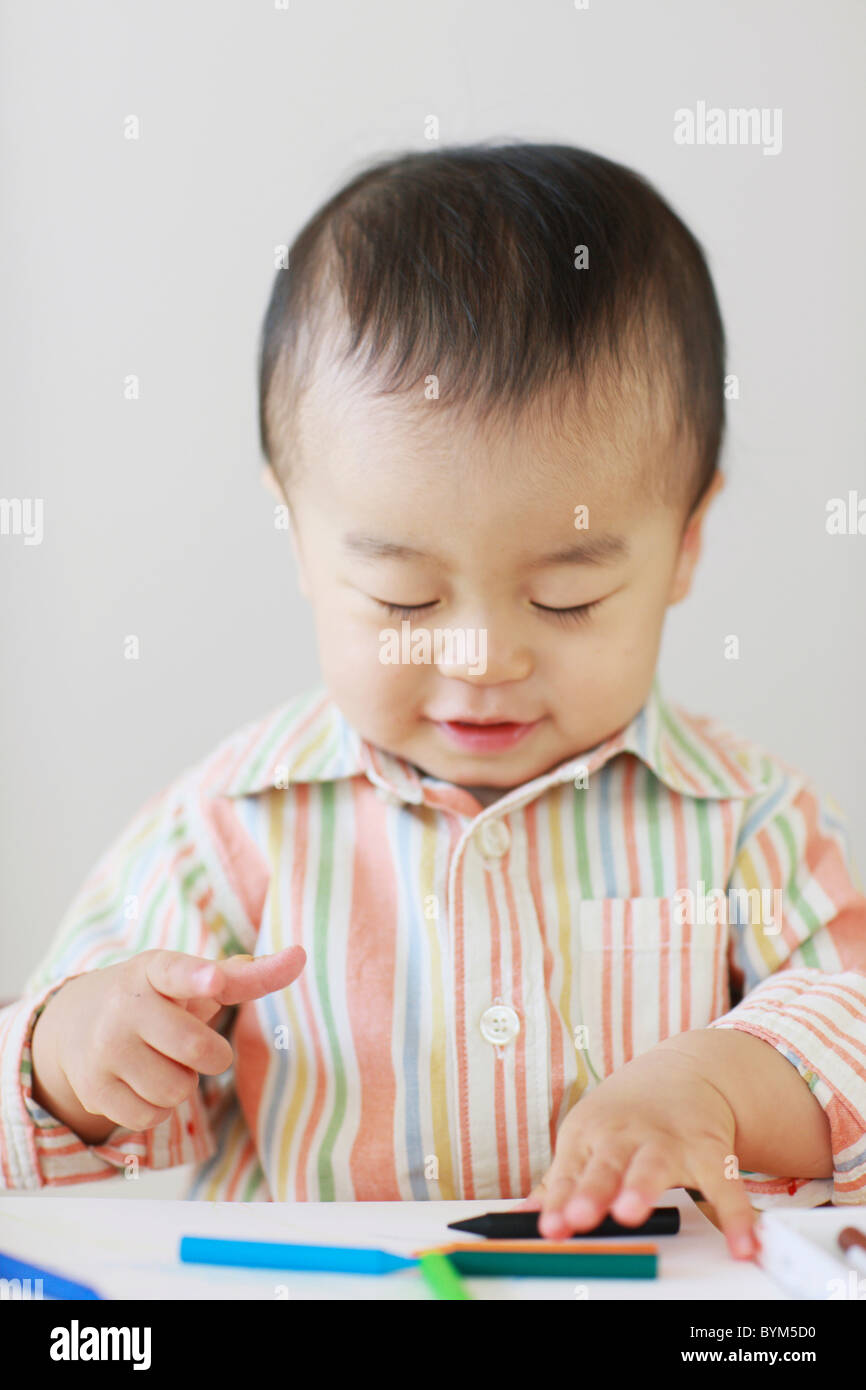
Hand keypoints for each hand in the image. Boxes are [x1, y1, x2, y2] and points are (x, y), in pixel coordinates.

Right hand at [31, 946, 305, 1136]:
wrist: (75, 1022)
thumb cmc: (159, 998)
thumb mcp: (195, 980)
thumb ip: (247, 975)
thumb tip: (300, 957)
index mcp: (156, 970)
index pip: (178, 972)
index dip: (200, 978)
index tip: (215, 980)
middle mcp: (125, 1006)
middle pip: (197, 1050)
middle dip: (210, 1055)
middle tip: (191, 1043)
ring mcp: (104, 1049)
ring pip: (176, 1091)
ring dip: (180, 1083)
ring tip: (159, 1060)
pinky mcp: (93, 1089)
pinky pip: (150, 1118)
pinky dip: (157, 1108)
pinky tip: (139, 1082)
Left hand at [514, 1045, 758, 1259]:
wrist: (686, 1070)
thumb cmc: (626, 1115)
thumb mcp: (587, 1136)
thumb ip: (563, 1179)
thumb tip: (528, 1214)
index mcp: (591, 1133)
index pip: (570, 1172)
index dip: (559, 1201)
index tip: (550, 1228)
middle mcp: (627, 1136)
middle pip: (607, 1165)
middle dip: (593, 1189)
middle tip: (581, 1214)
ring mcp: (669, 1143)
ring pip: (654, 1167)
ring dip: (642, 1188)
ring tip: (631, 1212)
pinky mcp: (709, 1152)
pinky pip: (724, 1187)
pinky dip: (736, 1216)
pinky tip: (743, 1244)